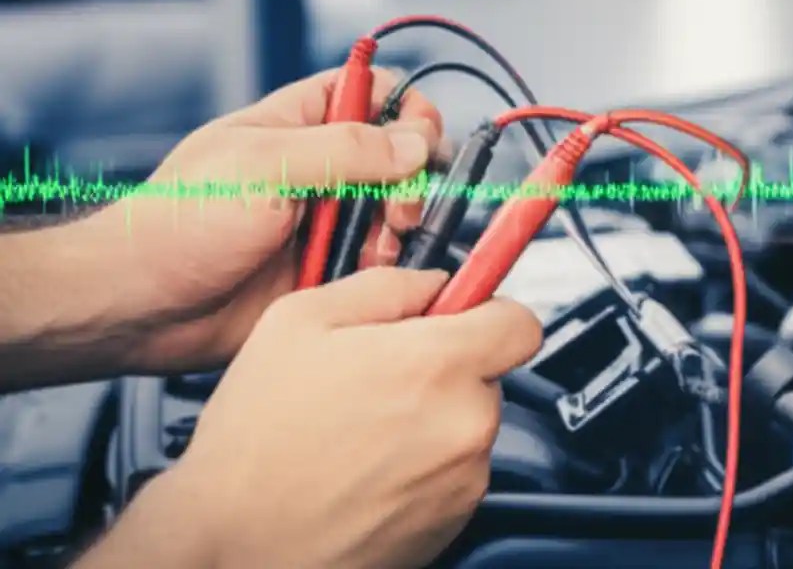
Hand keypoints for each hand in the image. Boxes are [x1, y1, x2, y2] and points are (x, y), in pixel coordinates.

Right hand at [77, 268, 542, 568]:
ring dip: (433, 416)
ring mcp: (465, 476)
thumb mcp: (300, 321)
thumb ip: (387, 286)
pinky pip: (456, 469)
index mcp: (437, 363)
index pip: (521, 322)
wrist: (240, 543)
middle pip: (489, 372)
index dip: (489, 311)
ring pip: (469, 421)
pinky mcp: (456, 517)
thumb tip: (433, 281)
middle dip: (446, 366)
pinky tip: (368, 467)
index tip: (462, 315)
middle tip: (380, 376)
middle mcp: (465, 422)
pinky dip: (424, 463)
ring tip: (361, 429)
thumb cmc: (259, 440)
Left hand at [86, 67, 445, 373]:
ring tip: (370, 249)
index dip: (406, 109)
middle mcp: (316, 170)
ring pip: (393, 216)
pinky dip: (380, 270)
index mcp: (296, 124)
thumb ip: (346, 149)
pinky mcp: (323, 270)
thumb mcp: (265, 167)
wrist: (144, 306)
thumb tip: (416, 141)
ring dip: (394, 232)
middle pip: (398, 159)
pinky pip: (376, 265)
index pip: (372, 92)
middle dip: (409, 183)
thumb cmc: (178, 224)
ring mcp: (322, 222)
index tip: (421, 139)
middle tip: (394, 209)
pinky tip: (355, 275)